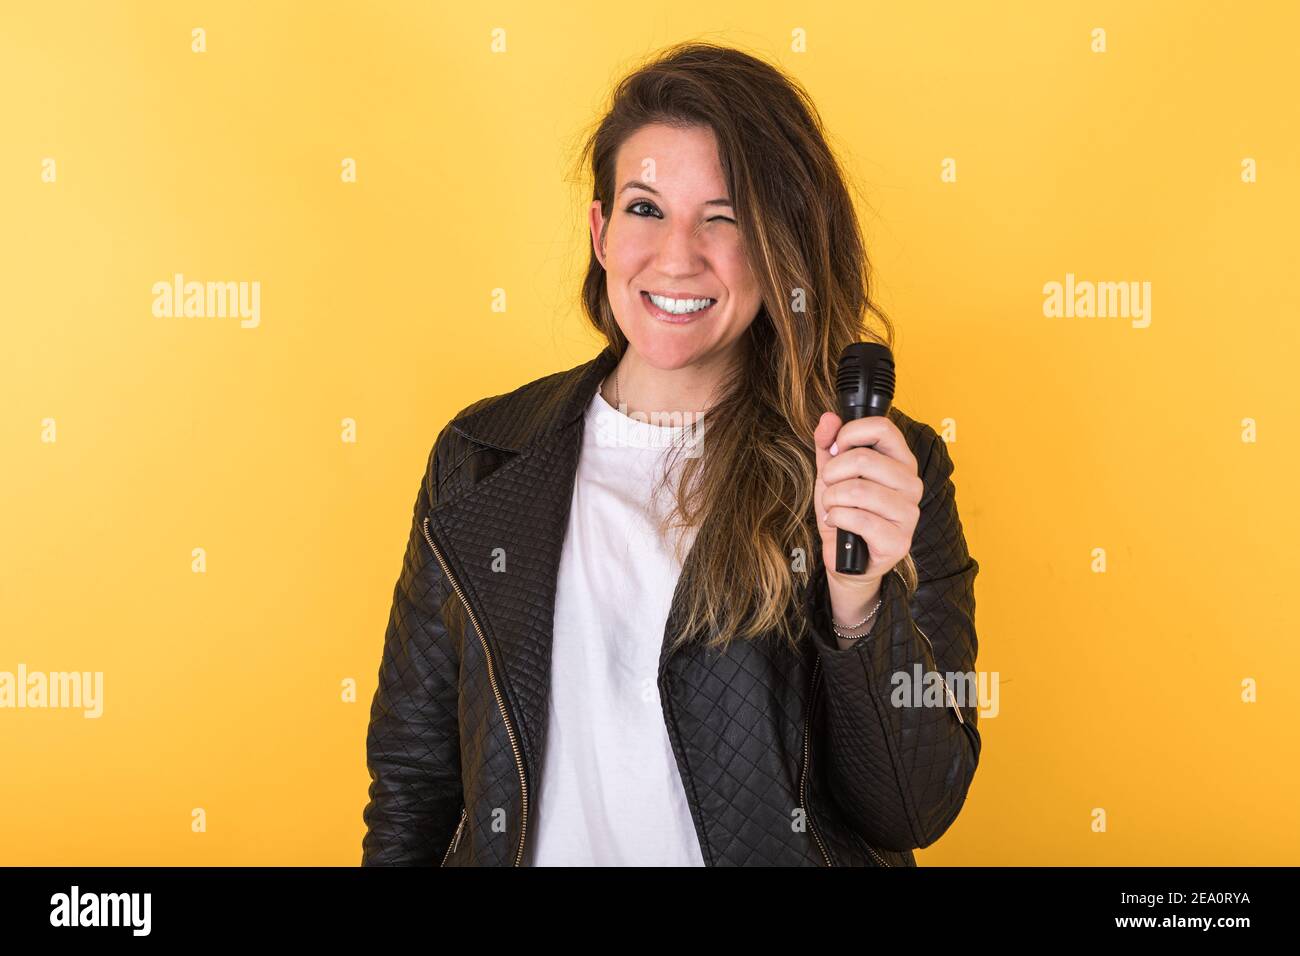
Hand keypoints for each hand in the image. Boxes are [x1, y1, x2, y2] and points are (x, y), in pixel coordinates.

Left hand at [813, 412, 923, 620]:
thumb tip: (827, 419)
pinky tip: (837, 522)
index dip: (850, 434)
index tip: (836, 449)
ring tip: (832, 506)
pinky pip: (858, 518)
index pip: (883, 428)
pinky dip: (836, 518)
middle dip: (833, 473)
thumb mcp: (832, 474)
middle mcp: (911, 484)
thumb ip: (827, 444)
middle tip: (830, 486)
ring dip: (832, 498)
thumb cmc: (844, 512)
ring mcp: (909, 513)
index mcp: (900, 461)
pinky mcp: (899, 541)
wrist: (845, 557)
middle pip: (863, 458)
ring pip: (858, 490)